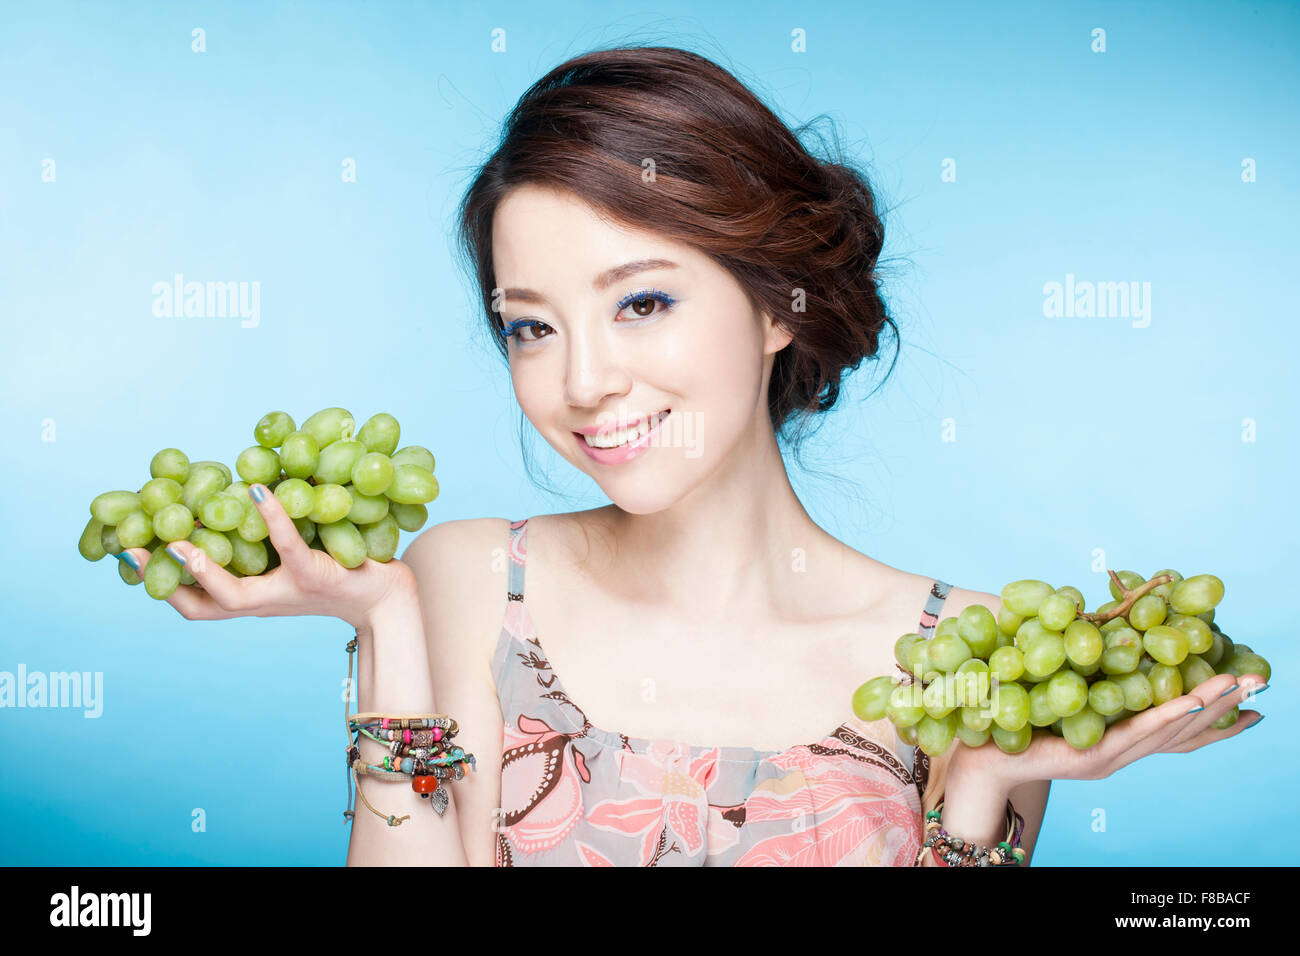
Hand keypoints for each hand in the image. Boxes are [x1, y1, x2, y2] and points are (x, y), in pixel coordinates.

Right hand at [122, 484, 416, 629]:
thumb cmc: (339, 572)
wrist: (390, 600)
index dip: (158, 583)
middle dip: (163, 580)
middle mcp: (264, 602)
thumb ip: (262, 541)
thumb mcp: (293, 559)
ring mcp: (287, 592)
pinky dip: (273, 519)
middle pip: (200, 606)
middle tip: (135, 549)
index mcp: (253, 599)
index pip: (193, 603)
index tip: (129, 553)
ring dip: (204, 568)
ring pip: (234, 594)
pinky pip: (288, 545)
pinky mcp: (316, 574)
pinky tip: (260, 492)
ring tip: (180, 538)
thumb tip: (233, 494)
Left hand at [947, 671, 1266, 790]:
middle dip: (1221, 704)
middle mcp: (1119, 751)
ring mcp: (1108, 757)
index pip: (1171, 727)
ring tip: (1234, 684)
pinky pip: (1133, 731)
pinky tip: (1187, 700)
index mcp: (1114, 737)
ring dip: (1203, 705)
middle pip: (1181, 729)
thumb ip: (1078, 671)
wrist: (974, 760)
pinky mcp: (1091, 757)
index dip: (1210, 712)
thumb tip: (1089, 626)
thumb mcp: (1054, 691)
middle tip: (1259, 679)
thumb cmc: (1009, 724)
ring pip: (1165, 729)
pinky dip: (1163, 715)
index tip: (1246, 693)